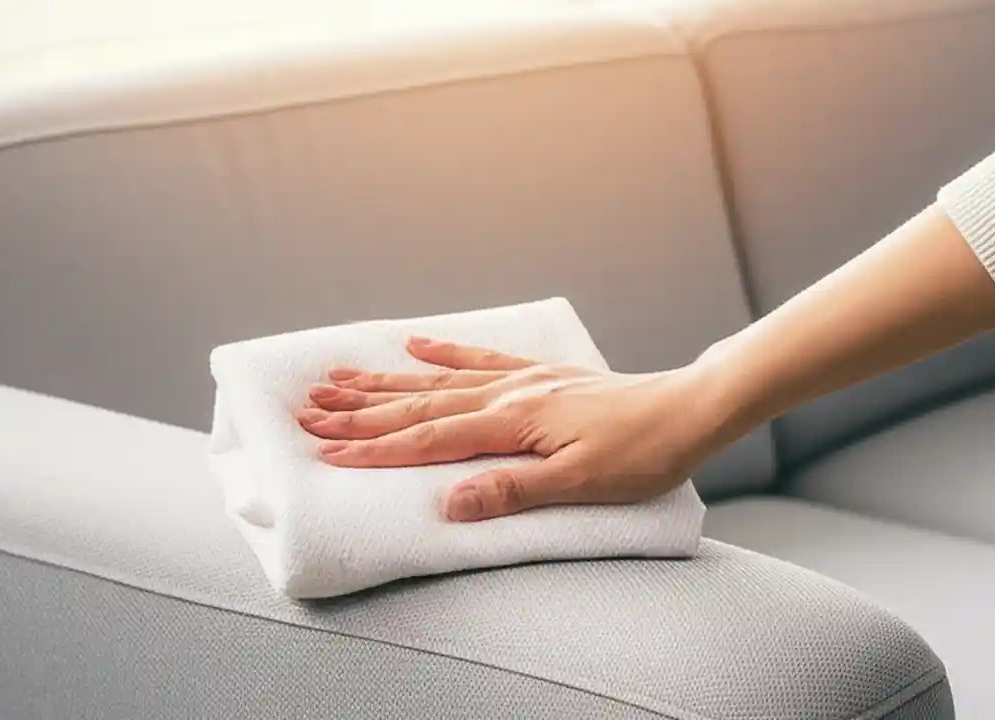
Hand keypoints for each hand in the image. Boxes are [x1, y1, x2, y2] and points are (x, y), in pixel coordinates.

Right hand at [295, 337, 740, 521]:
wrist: (687, 410)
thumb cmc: (640, 455)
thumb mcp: (579, 485)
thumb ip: (511, 491)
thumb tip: (446, 503)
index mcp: (511, 423)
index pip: (427, 439)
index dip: (374, 448)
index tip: (325, 452)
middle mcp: (506, 396)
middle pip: (418, 404)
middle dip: (360, 412)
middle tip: (307, 412)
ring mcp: (520, 382)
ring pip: (437, 380)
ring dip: (385, 382)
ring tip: (337, 376)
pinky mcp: (538, 377)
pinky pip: (479, 358)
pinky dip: (443, 351)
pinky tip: (414, 343)